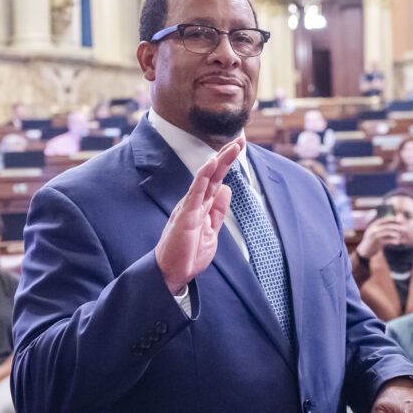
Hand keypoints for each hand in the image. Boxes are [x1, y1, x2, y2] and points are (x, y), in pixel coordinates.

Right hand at [155, 140, 240, 293]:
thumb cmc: (188, 253)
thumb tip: (226, 189)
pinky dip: (204, 176)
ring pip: (206, 178)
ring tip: (233, 146)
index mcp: (202, 205)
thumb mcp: (211, 230)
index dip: (228, 163)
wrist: (172, 273)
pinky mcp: (185, 214)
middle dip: (227, 156)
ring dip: (220, 161)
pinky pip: (196, 191)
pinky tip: (212, 163)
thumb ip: (218, 210)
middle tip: (241, 139)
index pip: (217, 179)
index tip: (239, 147)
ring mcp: (190, 206)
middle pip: (213, 173)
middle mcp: (195, 201)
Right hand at [356, 217, 402, 258]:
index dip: (392, 219)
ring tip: (401, 236)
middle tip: (404, 228)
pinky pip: (388, 241)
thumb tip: (392, 222)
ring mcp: (375, 236)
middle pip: (387, 226)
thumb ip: (381, 228)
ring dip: (396, 234)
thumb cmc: (371, 241)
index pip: (383, 220)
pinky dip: (393, 241)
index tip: (400, 220)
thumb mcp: (374, 232)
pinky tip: (398, 242)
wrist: (364, 251)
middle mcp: (373, 229)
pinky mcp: (377, 243)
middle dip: (396, 227)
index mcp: (373, 225)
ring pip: (388, 233)